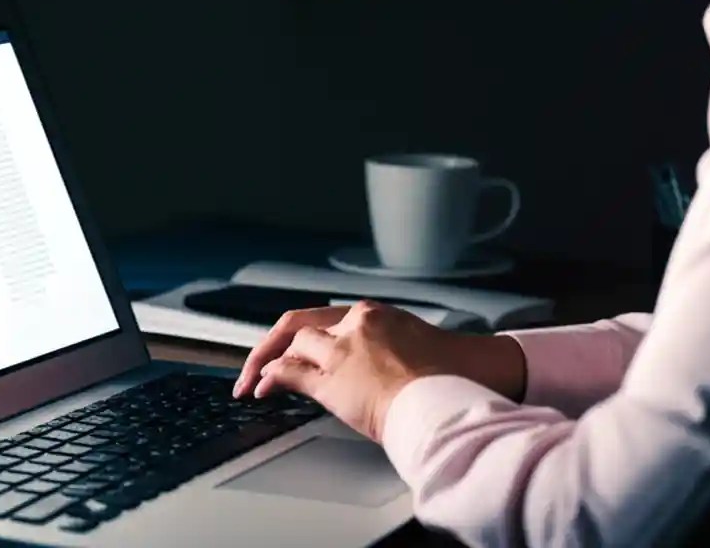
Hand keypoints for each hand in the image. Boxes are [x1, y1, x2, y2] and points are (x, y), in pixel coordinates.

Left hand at [236, 301, 527, 442]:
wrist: (458, 394)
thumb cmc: (451, 379)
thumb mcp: (415, 348)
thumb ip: (386, 351)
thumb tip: (376, 372)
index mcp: (375, 315)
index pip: (325, 318)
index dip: (302, 334)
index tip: (291, 347)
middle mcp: (355, 325)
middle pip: (297, 323)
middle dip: (273, 342)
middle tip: (255, 362)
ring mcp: (342, 350)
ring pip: (291, 345)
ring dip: (264, 362)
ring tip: (251, 381)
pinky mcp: (334, 379)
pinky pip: (289, 372)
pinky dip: (269, 377)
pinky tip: (261, 389)